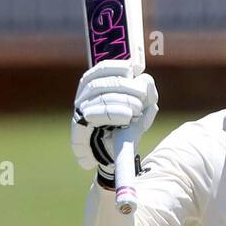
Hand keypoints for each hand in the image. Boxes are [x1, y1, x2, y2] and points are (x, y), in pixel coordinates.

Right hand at [70, 60, 157, 175]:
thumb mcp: (142, 110)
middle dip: (124, 85)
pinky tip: (127, 116)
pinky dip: (112, 113)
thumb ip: (147, 94)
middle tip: (142, 93)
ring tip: (137, 108)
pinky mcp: (78, 129)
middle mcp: (84, 98)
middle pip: (100, 83)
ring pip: (97, 96)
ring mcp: (80, 113)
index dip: (115, 66)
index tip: (132, 69)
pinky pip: (92, 115)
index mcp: (96, 88)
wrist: (117, 159)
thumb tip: (146, 80)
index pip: (101, 70)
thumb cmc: (128, 130)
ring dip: (121, 99)